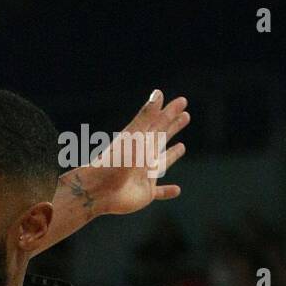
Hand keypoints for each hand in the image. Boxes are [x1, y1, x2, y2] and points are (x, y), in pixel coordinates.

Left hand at [79, 90, 189, 216]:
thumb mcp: (133, 137)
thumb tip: (159, 92)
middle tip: (186, 116)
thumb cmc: (115, 161)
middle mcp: (144, 156)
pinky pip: (160, 192)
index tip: (182, 100)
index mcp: (140, 141)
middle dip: (173, 127)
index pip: (160, 122)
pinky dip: (168, 191)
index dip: (171, 112)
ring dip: (172, 155)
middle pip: (162, 138)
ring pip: (163, 162)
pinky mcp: (146, 193)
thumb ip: (147, 117)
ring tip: (182, 146)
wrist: (99, 190)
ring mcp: (145, 175)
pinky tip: (177, 190)